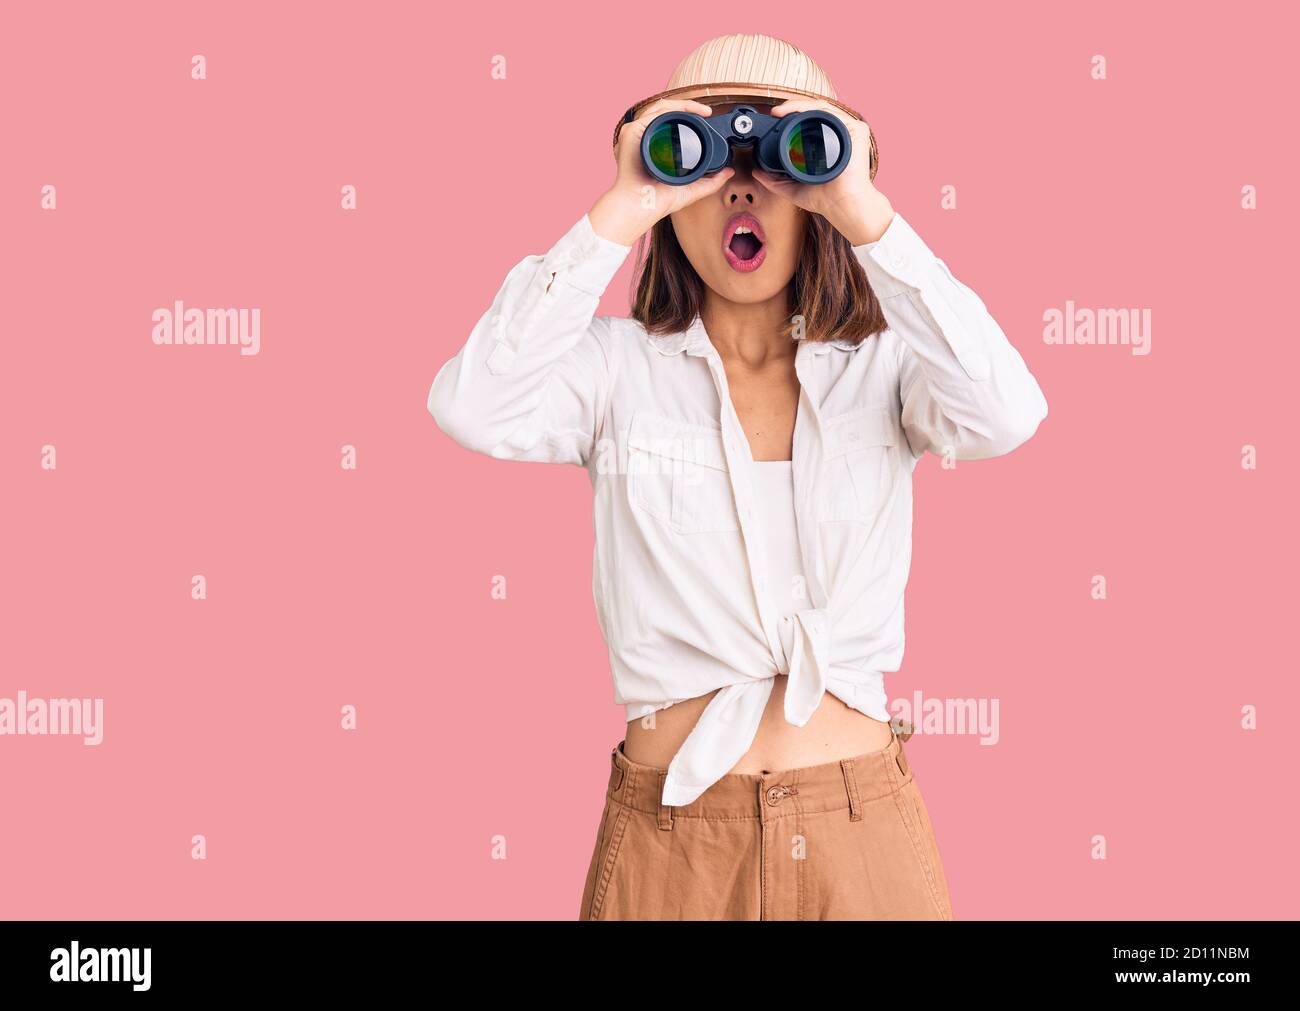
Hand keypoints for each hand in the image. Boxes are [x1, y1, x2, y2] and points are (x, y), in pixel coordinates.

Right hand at [588, 99, 736, 245]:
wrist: (644, 204)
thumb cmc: (660, 200)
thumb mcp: (692, 188)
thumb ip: (711, 181)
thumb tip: (729, 172)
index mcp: (655, 148)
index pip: (672, 124)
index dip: (690, 118)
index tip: (708, 119)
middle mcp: (645, 138)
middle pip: (667, 113)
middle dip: (689, 108)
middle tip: (708, 112)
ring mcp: (637, 134)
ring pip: (661, 108)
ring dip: (683, 104)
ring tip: (702, 110)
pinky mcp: (632, 131)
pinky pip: (654, 111)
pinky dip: (672, 106)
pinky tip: (687, 110)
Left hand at [750, 99, 895, 245]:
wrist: (841, 205)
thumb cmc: (824, 199)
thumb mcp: (792, 187)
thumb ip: (774, 180)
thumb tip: (756, 172)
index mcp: (826, 144)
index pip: (808, 123)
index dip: (790, 117)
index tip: (772, 119)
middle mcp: (837, 135)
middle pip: (814, 112)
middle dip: (792, 108)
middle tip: (774, 113)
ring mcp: (847, 131)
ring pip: (822, 109)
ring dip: (799, 105)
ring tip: (781, 111)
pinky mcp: (857, 130)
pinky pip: (833, 112)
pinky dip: (815, 108)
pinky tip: (799, 111)